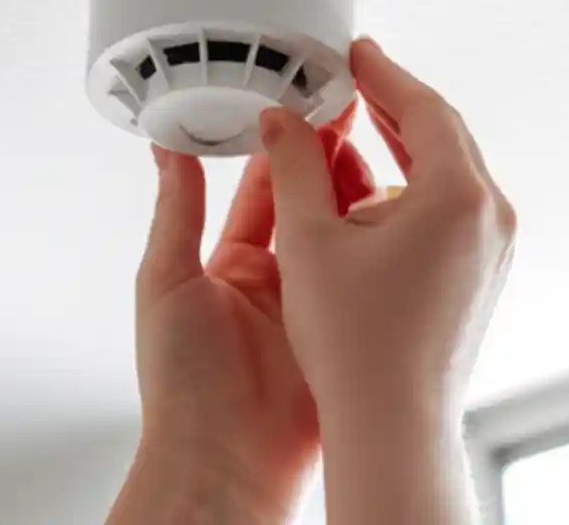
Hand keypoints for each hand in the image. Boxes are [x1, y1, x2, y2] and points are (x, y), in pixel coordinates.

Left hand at [109, 107, 374, 524]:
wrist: (224, 462)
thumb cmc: (183, 384)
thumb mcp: (166, 281)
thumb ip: (176, 211)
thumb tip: (168, 148)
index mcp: (232, 267)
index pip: (264, 191)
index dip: (286, 148)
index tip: (306, 107)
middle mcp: (279, 284)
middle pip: (312, 207)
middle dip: (332, 162)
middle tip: (355, 117)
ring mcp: (318, 309)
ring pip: (346, 238)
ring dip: (361, 196)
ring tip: (383, 151)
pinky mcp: (348, 334)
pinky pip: (368, 282)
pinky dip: (384, 248)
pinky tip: (403, 216)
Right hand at [261, 37, 516, 523]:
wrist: (392, 424)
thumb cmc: (357, 345)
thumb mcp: (310, 239)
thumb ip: (296, 166)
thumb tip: (282, 121)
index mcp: (458, 197)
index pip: (424, 108)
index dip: (383, 74)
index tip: (358, 53)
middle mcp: (489, 218)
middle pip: (443, 135)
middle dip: (395, 104)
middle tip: (355, 81)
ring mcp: (491, 251)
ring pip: (448, 174)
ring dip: (403, 146)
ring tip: (357, 129)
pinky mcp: (480, 277)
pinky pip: (450, 210)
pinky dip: (412, 187)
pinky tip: (371, 194)